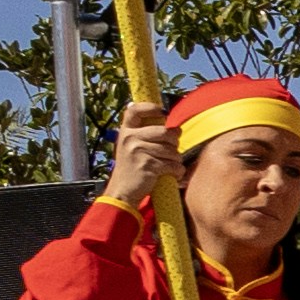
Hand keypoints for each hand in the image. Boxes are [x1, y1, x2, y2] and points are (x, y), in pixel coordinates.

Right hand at [94, 103, 182, 218]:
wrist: (122, 192)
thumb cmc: (132, 169)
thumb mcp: (131, 147)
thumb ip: (145, 133)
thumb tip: (167, 118)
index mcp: (126, 132)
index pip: (135, 110)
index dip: (151, 107)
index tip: (162, 112)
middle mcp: (130, 138)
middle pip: (166, 132)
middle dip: (174, 143)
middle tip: (170, 152)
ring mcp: (138, 151)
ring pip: (173, 150)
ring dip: (176, 161)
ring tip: (166, 166)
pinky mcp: (148, 165)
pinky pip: (174, 165)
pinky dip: (177, 172)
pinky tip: (171, 175)